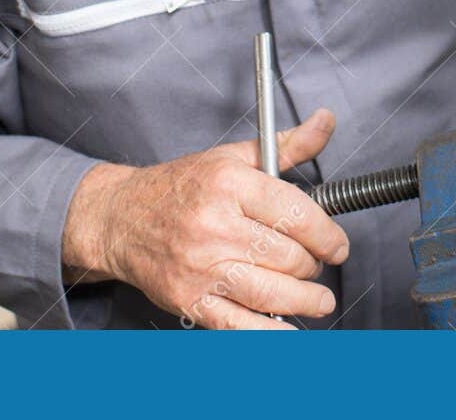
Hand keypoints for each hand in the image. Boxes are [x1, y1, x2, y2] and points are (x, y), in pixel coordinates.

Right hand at [61, 108, 348, 329]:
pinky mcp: (189, 299)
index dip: (327, 235)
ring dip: (305, 300)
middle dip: (313, 265)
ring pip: (271, 291)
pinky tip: (289, 331)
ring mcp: (200, 266)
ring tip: (319, 299)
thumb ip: (287, 146)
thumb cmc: (179, 187)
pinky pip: (239, 324)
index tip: (336, 245)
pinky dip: (270, 333)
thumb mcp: (231, 157)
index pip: (296, 213)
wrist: (119, 218)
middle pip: (288, 255)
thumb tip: (327, 122)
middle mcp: (214, 225)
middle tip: (315, 265)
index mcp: (228, 184)